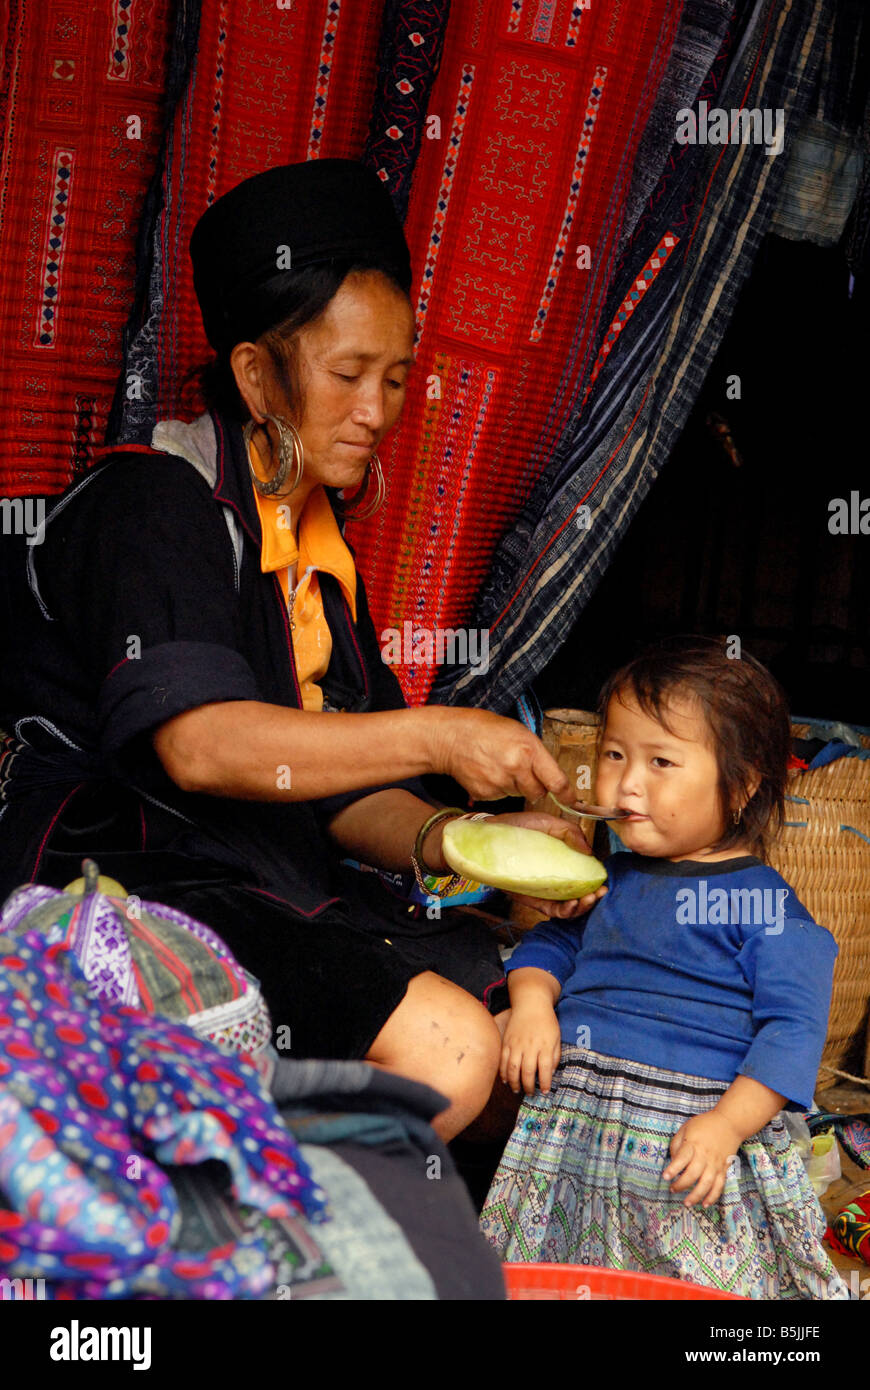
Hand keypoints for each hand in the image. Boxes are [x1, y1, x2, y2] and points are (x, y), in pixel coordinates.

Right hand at [427, 707, 571, 804]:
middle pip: (538, 792)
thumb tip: (552, 777)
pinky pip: (501, 798)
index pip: (556, 780)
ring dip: (514, 786)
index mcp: (528, 750)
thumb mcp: (519, 732)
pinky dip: (498, 789)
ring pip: (519, 795)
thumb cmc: (485, 729)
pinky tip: (488, 773)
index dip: (566, 794)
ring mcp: (500, 783)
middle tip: (519, 770)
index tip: (571, 801)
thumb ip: (536, 755)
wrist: (451, 737)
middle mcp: (516, 768)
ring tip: (499, 766)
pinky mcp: (485, 794)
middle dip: (534, 785)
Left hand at [494, 811, 607, 921]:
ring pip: (569, 907)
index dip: (597, 883)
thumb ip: (570, 832)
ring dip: (582, 908)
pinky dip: (565, 911)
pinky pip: (552, 911)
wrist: (489, 836)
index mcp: (563, 863)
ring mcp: (545, 891)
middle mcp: (556, 879)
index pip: (585, 878)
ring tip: (587, 899)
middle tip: (599, 894)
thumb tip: (589, 851)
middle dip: (593, 898)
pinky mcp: (533, 900)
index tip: (603, 883)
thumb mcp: (547, 823)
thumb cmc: (517, 827)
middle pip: (581, 895)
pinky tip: (572, 904)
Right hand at [500, 1002, 561, 1095]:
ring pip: (513, 1069)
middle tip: (531, 1093)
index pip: (545, 1069)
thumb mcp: (557, 1037)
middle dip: (529, 1087)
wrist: (531, 1003)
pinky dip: (503, 1072)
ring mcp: (516, 1044)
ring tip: (517, 1090)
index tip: (546, 1091)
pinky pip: (503, 1060)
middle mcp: (530, 1046)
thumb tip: (550, 1073)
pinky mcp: (507, 1041)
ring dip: (514, 1083)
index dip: (545, 1083)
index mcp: (545, 1045)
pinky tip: (506, 1080)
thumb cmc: (546, 1022)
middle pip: (528, 1072)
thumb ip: (555, 1056)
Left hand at [663, 1110, 742, 1207]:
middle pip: (693, 1174)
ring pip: (706, 1183)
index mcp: (693, 1144)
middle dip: (681, 1185)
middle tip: (672, 1189)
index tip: (665, 1177)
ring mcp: (715, 1164)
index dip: (673, 1169)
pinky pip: (719, 1186)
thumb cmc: (704, 1125)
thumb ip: (677, 1144)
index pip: (682, 1158)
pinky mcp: (723, 1169)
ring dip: (696, 1195)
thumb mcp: (686, 1128)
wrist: (729, 1123)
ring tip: (687, 1203)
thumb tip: (673, 1162)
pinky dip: (713, 1196)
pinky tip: (705, 1204)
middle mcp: (705, 1156)